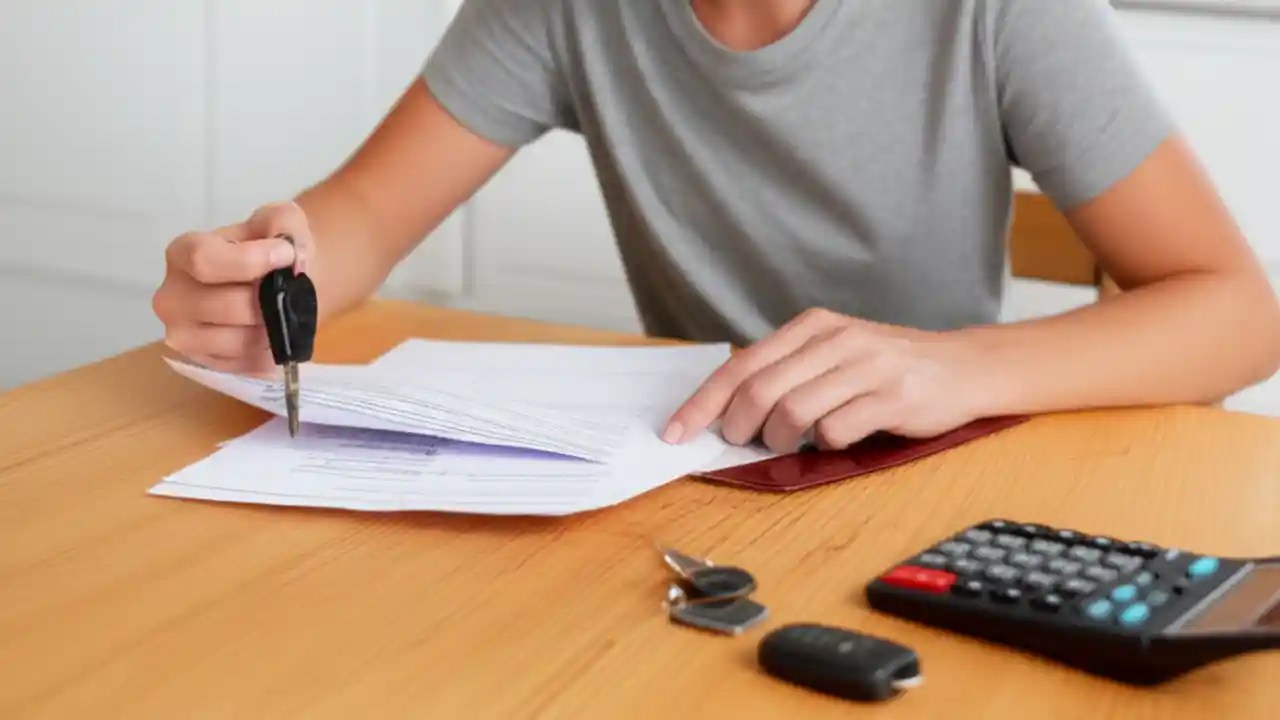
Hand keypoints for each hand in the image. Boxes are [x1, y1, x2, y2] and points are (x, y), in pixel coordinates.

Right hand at [152, 201, 315, 373]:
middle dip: (270, 299)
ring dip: (274, 327)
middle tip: (289, 290)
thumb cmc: (274, 250)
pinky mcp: (208, 363)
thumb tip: (289, 251)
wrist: (283, 282)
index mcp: (182, 254)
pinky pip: (247, 363)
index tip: (287, 255)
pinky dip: (272, 350)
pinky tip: (279, 331)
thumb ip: (284, 223)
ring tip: (284, 310)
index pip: (204, 261)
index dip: (252, 260)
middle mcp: (172, 298)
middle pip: (227, 306)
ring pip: (239, 340)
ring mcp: (184, 336)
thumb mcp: (281, 220)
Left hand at [663, 308, 986, 451]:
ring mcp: (867, 366)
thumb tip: (725, 412)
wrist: (963, 367)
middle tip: (742, 443)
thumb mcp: (832, 355)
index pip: (741, 365)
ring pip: (793, 411)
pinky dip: (824, 443)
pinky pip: (837, 428)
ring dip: (780, 439)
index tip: (677, 432)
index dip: (703, 402)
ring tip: (790, 443)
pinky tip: (834, 439)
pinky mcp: (895, 396)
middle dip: (738, 426)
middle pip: (759, 389)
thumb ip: (786, 374)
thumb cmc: (886, 367)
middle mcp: (836, 339)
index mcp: (812, 326)